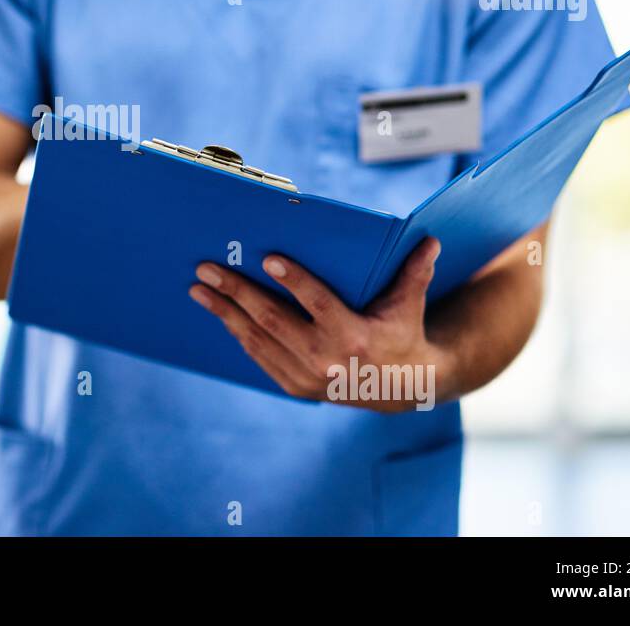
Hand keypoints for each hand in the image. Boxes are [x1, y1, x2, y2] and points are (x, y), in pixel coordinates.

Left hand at [188, 237, 449, 411]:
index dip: (294, 281)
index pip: (318, 303)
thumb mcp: (409, 304)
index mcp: (355, 336)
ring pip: (257, 339)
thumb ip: (415, 272)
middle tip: (207, 268)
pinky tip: (220, 312)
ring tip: (199, 289)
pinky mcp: (295, 387)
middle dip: (236, 292)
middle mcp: (326, 359)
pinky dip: (237, 333)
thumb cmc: (401, 333)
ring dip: (225, 312)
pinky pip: (259, 356)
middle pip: (273, 320)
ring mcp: (307, 377)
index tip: (268, 259)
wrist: (400, 387)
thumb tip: (430, 240)